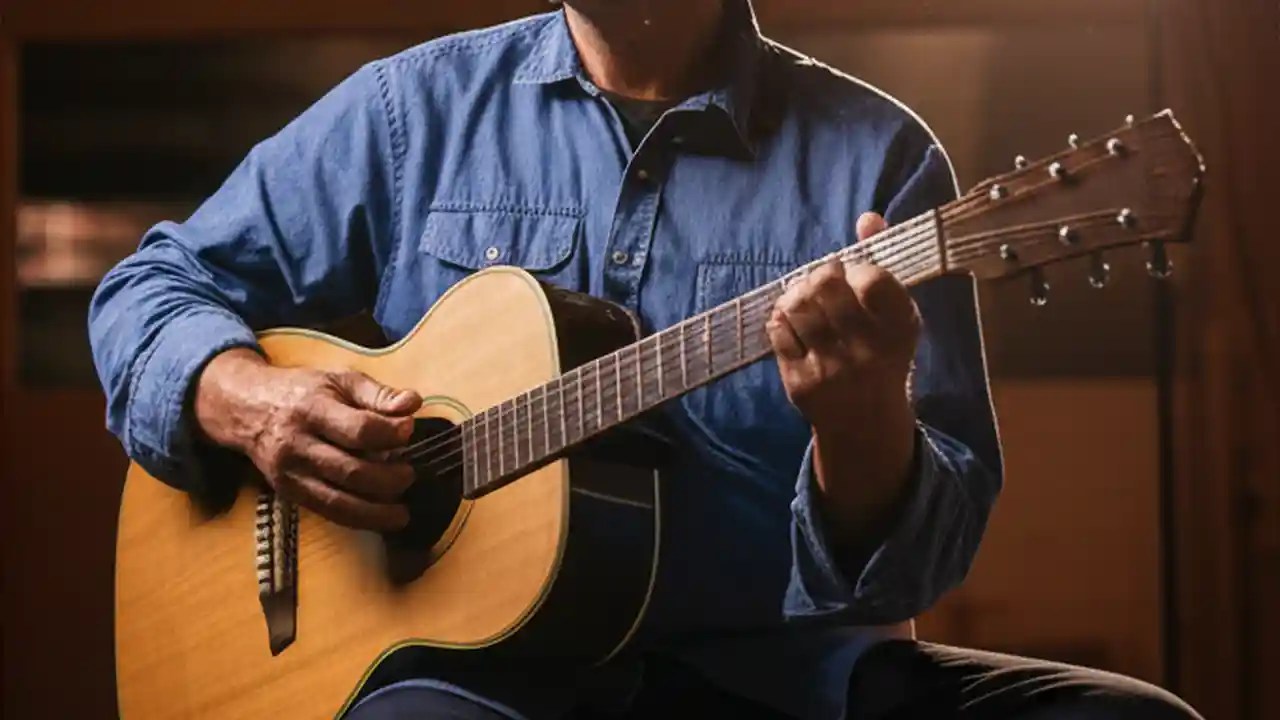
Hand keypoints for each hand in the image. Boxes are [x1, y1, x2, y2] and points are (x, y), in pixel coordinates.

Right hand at [194, 348, 421, 530]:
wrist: (247, 407)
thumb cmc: (302, 391)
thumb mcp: (339, 380)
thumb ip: (378, 394)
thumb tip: (413, 403)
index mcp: (313, 409)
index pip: (359, 429)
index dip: (390, 434)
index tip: (408, 431)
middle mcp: (298, 444)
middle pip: (351, 470)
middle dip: (389, 478)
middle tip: (409, 473)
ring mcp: (291, 473)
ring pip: (338, 501)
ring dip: (377, 511)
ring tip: (402, 511)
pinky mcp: (288, 492)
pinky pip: (327, 512)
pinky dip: (357, 520)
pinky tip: (380, 518)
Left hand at [766, 213, 919, 429]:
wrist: (865, 423)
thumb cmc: (882, 355)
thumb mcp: (894, 315)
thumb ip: (881, 262)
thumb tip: (868, 217)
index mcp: (899, 330)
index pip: (872, 278)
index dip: (856, 269)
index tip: (855, 277)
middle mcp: (868, 350)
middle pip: (826, 285)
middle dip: (819, 274)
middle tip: (823, 282)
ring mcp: (832, 368)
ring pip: (797, 305)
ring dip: (796, 293)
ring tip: (806, 298)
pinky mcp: (800, 382)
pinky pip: (778, 331)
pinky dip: (782, 317)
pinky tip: (793, 320)